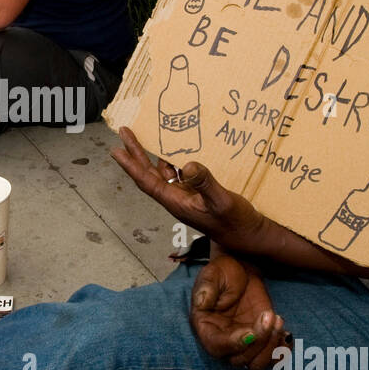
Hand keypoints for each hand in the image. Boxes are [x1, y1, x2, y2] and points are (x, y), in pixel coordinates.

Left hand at [111, 126, 263, 248]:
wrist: (252, 236)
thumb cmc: (236, 223)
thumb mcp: (222, 201)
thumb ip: (205, 183)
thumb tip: (186, 166)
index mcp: (176, 202)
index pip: (147, 181)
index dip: (131, 165)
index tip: (117, 149)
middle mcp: (177, 198)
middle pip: (149, 174)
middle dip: (136, 154)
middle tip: (124, 132)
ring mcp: (187, 196)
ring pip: (164, 173)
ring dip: (153, 156)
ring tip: (144, 136)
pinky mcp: (198, 194)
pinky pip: (180, 174)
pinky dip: (174, 160)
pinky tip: (175, 149)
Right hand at [190, 255, 289, 369]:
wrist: (242, 269)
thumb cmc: (223, 271)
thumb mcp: (212, 274)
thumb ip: (206, 288)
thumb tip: (202, 302)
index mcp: (207, 328)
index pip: (218, 347)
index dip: (235, 344)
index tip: (251, 332)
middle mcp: (225, 341)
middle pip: (240, 360)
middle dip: (258, 342)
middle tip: (269, 315)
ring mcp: (245, 343)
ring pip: (257, 364)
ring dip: (271, 347)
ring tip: (278, 320)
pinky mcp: (262, 340)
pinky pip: (273, 359)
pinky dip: (282, 351)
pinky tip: (285, 333)